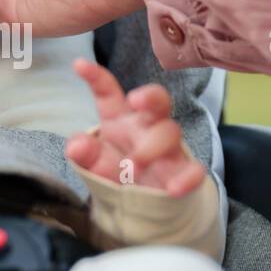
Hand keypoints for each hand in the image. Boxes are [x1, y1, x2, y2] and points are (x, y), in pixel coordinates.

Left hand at [64, 58, 206, 197]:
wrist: (144, 205)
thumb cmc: (118, 173)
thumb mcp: (95, 164)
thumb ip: (84, 153)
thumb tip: (77, 144)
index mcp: (120, 120)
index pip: (109, 94)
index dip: (97, 78)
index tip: (79, 65)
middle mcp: (146, 128)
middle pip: (157, 101)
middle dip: (150, 95)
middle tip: (135, 100)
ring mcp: (168, 149)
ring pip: (171, 132)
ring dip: (152, 147)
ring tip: (132, 167)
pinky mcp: (183, 173)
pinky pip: (193, 170)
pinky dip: (186, 178)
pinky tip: (173, 188)